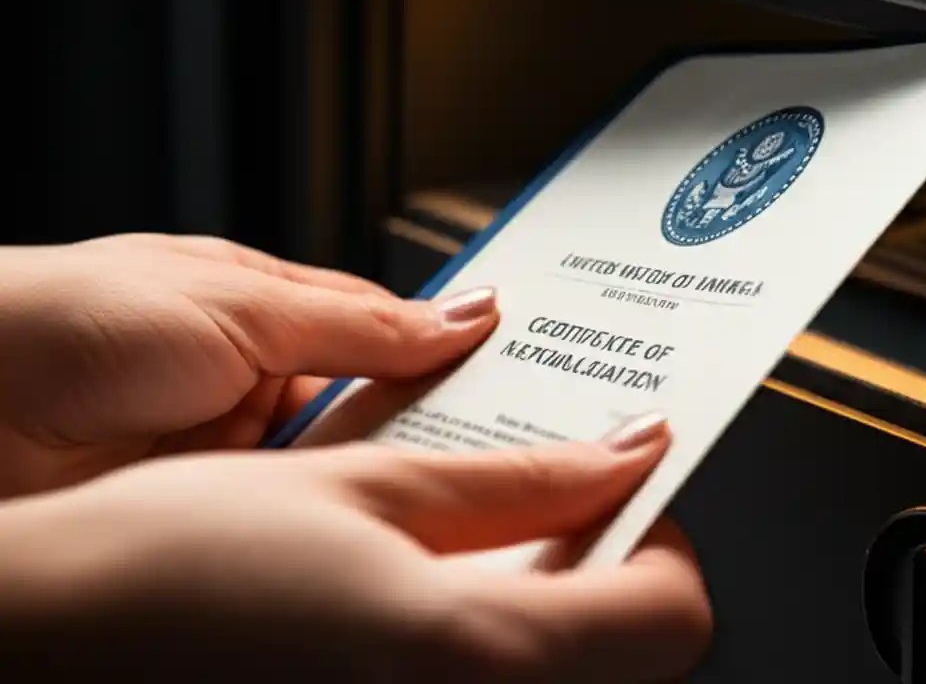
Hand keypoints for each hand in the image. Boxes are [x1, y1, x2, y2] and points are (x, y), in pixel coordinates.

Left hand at [0, 234, 498, 496]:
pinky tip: (377, 532)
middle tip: (513, 450)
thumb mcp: (239, 306)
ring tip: (459, 496)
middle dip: (431, 428)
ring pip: (341, 470)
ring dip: (383, 479)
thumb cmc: (71, 317)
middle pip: (374, 411)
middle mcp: (259, 383)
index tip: (527, 381)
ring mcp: (235, 454)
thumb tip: (465, 315)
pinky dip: (331, 524)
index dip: (456, 357)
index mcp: (269, 312)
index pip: (390, 337)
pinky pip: (294, 518)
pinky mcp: (209, 516)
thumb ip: (358, 325)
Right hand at [0, 415, 710, 681]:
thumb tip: (625, 456)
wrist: (50, 638)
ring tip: (492, 548)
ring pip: (565, 683)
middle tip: (560, 515)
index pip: (671, 621)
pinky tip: (437, 602)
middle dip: (611, 582)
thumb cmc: (173, 562)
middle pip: (631, 664)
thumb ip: (517, 480)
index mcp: (473, 656)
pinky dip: (494, 652)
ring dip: (556, 615)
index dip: (665, 549)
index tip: (625, 503)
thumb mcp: (365, 486)